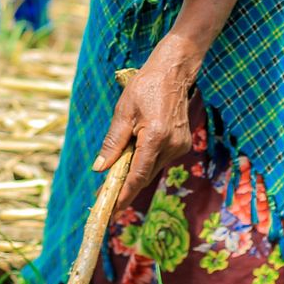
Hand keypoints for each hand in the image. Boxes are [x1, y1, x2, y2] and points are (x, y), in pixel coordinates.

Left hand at [93, 41, 199, 206]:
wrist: (173, 72)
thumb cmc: (145, 87)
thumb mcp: (123, 113)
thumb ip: (113, 143)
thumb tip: (99, 168)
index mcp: (156, 138)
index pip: (137, 176)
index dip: (124, 195)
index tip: (111, 210)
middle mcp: (172, 145)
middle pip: (144, 175)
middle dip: (125, 186)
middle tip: (105, 195)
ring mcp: (181, 145)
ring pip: (152, 168)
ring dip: (135, 172)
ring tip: (116, 174)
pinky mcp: (183, 143)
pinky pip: (160, 159)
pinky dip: (146, 161)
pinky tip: (135, 156)